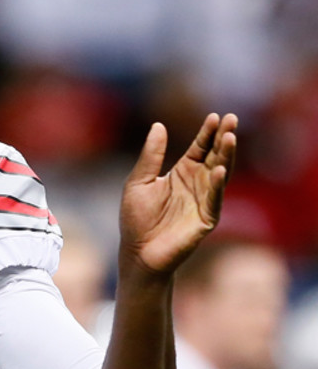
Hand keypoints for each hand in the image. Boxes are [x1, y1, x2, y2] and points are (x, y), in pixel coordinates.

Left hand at [119, 112, 236, 274]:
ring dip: (226, 156)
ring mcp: (204, 200)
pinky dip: (218, 185)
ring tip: (230, 137)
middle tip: (232, 119)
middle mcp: (197, 184)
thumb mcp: (138, 182)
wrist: (137, 252)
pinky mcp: (206, 218)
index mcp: (181, 173)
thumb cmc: (136, 218)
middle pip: (214, 156)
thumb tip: (158, 125)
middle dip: (223, 138)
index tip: (215, 116)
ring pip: (220, 174)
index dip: (207, 133)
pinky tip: (219, 169)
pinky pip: (215, 199)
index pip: (199, 148)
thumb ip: (151, 156)